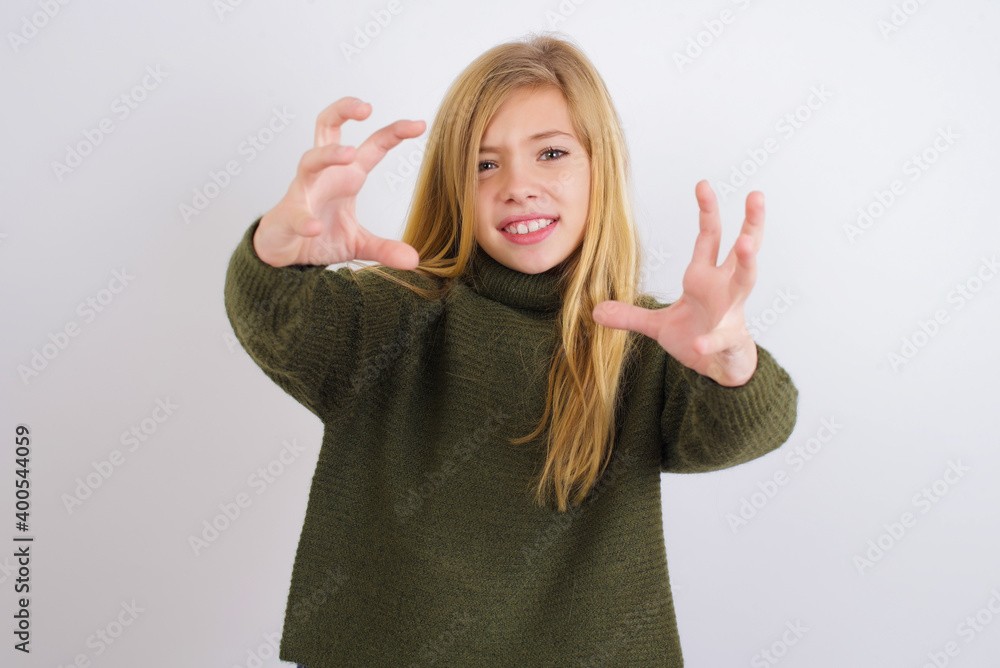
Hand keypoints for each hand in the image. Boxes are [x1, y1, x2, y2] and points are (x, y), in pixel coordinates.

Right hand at [253, 96, 425, 267]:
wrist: (282, 252)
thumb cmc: (319, 234)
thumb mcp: (358, 243)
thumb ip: (385, 248)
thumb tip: (413, 260)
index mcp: (347, 176)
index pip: (373, 146)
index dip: (394, 132)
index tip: (419, 124)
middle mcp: (324, 175)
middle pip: (327, 128)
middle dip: (344, 110)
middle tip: (367, 107)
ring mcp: (303, 192)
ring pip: (310, 161)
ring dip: (327, 154)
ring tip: (348, 153)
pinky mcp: (287, 215)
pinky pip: (295, 214)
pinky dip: (304, 220)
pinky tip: (315, 227)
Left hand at [592, 181, 762, 386]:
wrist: (720, 368)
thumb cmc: (698, 336)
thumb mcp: (658, 325)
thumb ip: (630, 315)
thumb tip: (595, 311)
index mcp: (704, 278)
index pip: (710, 237)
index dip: (707, 210)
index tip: (703, 184)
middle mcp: (723, 288)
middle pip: (742, 250)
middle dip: (751, 224)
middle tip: (757, 197)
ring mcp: (730, 312)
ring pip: (745, 281)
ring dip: (748, 262)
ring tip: (749, 243)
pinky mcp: (728, 340)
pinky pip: (720, 337)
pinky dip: (710, 340)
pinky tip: (701, 343)